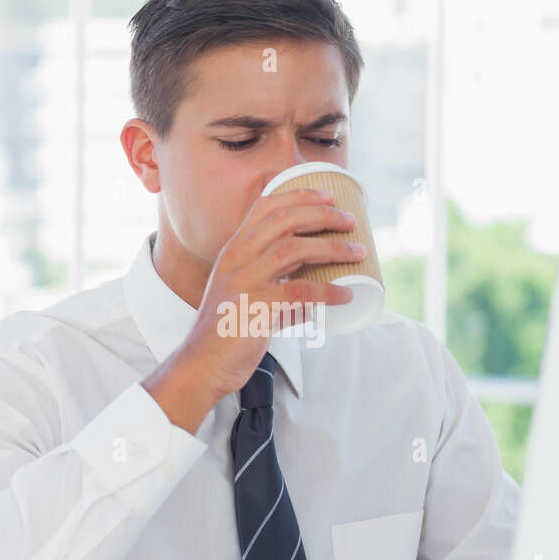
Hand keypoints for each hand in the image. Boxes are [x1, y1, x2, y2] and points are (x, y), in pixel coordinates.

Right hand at [182, 187, 365, 399]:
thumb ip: (274, 286)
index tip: (328, 196)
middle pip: (284, 221)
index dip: (299, 195)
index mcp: (233, 250)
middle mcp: (236, 259)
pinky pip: (299, 292)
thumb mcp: (242, 293)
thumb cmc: (225, 330)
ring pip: (294, 250)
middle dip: (322, 214)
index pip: (265, 207)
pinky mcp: (255, 309)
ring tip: (357, 252)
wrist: (202, 363)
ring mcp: (244, 282)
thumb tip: (315, 292)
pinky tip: (345, 294)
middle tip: (350, 221)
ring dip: (332, 248)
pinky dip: (327, 291)